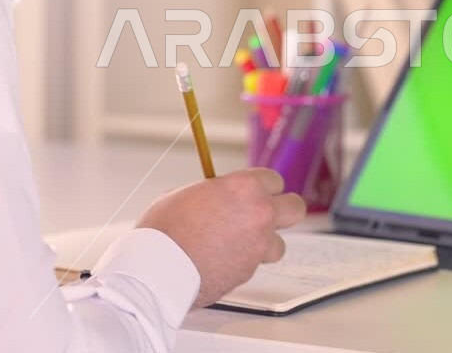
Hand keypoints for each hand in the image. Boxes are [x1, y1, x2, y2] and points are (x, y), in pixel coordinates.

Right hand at [136, 168, 306, 306]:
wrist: (156, 269)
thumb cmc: (163, 229)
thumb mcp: (184, 194)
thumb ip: (212, 194)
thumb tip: (218, 198)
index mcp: (244, 186)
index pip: (274, 179)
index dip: (263, 187)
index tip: (255, 193)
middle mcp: (259, 213)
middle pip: (295, 207)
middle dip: (284, 211)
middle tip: (267, 215)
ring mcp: (258, 245)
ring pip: (279, 244)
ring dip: (263, 244)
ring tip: (237, 245)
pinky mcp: (250, 271)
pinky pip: (255, 264)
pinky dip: (243, 263)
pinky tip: (220, 261)